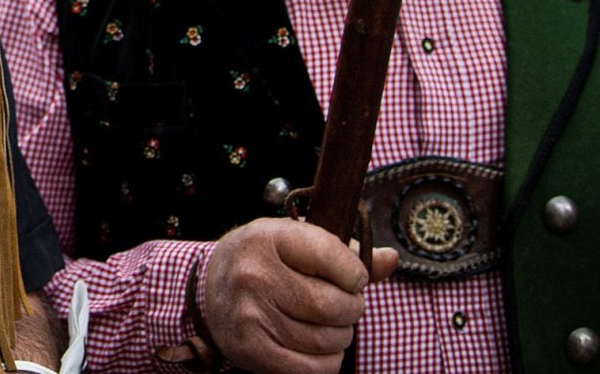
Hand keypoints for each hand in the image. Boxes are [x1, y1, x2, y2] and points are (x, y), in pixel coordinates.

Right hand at [201, 218, 398, 373]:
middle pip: (334, 305)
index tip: (351, 278)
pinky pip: (314, 369)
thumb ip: (344, 252)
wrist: (207, 291)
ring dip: (341, 337)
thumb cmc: (263, 262)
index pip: (333, 256)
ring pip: (329, 340)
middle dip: (352, 308)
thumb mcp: (295, 242)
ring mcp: (251, 317)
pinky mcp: (253, 352)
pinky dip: (328, 362)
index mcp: (267, 238)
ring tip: (327, 325)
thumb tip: (392, 260)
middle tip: (344, 305)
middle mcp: (254, 276)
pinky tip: (318, 348)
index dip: (355, 273)